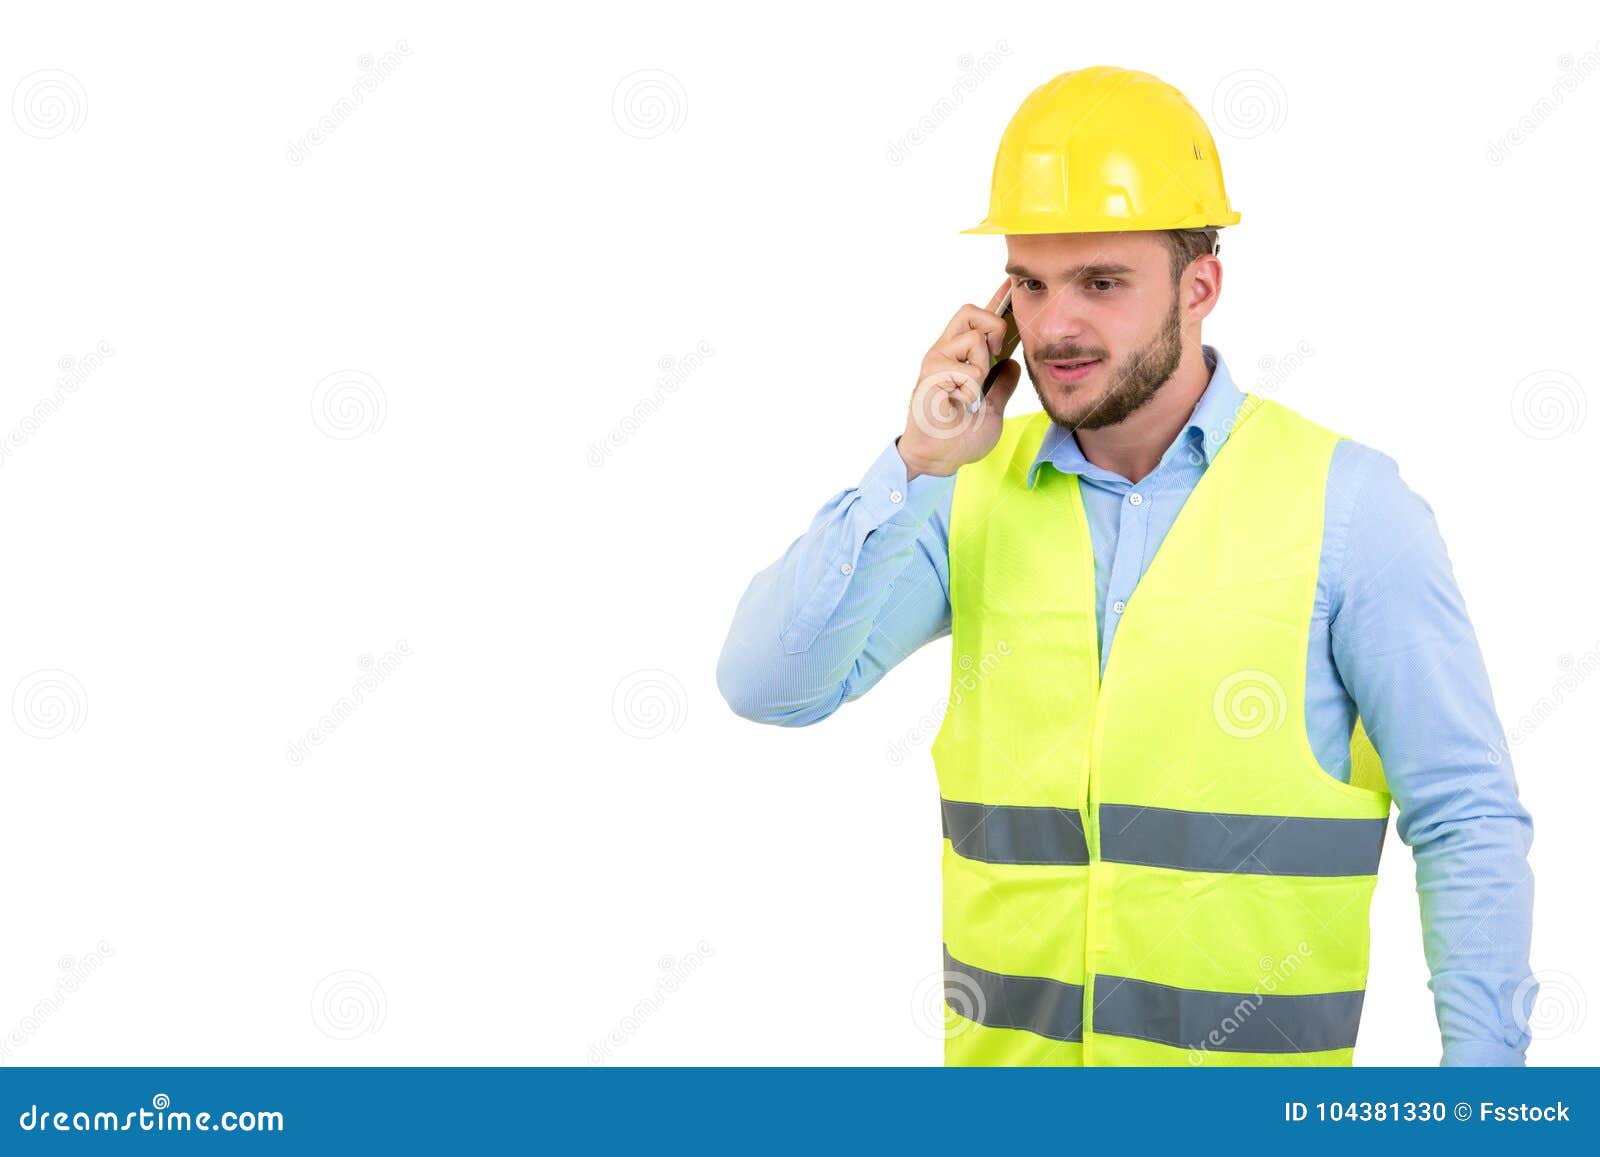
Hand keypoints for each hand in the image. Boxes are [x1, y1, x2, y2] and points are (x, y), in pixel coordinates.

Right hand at [897, 279, 1021, 479]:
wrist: (940, 460)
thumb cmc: (959, 437)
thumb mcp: (993, 410)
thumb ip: (1002, 386)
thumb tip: (1012, 364)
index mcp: (960, 359)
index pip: (979, 321)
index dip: (995, 299)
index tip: (1010, 282)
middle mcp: (945, 353)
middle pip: (970, 311)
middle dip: (993, 326)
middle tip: (995, 357)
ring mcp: (936, 361)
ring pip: (973, 337)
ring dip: (981, 367)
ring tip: (971, 393)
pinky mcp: (930, 374)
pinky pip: (967, 368)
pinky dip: (971, 389)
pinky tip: (961, 404)